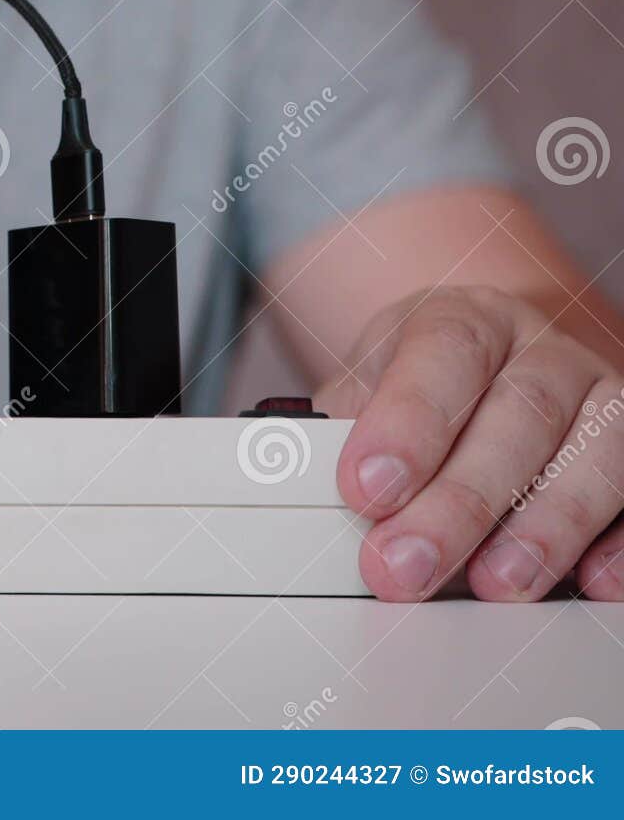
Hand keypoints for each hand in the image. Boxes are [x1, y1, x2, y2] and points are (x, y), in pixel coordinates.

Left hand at [319, 286, 623, 600]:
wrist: (482, 366)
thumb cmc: (415, 387)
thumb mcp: (362, 393)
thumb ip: (341, 440)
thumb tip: (314, 500)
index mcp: (464, 321)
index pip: (443, 357)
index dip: (407, 423)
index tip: (365, 487)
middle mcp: (543, 352)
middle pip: (518, 416)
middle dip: (459, 503)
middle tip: (402, 565)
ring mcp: (602, 400)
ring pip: (596, 455)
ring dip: (543, 529)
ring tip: (492, 585)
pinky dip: (619, 545)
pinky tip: (590, 581)